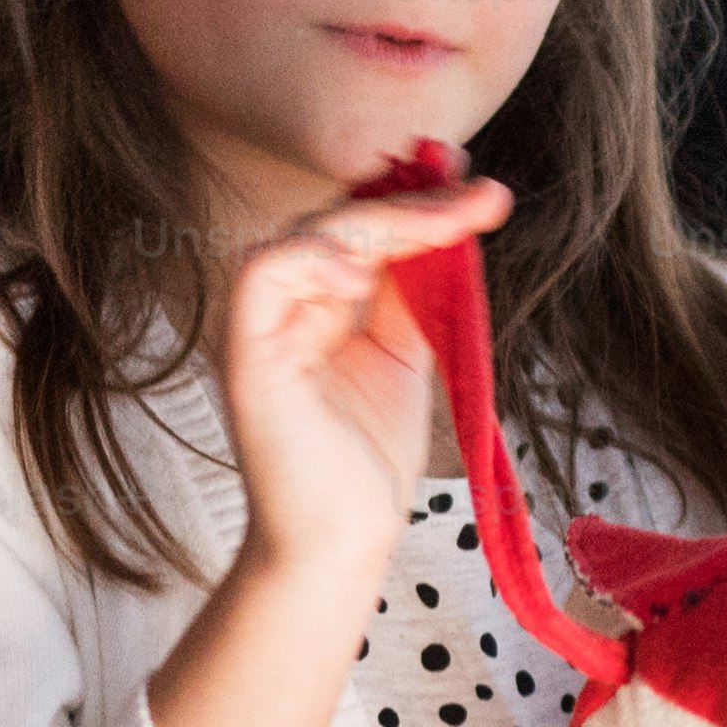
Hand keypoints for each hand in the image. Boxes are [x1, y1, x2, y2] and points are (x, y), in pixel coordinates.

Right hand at [209, 172, 509, 594]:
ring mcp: (263, 325)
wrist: (342, 542)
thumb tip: (453, 221)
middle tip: (480, 193)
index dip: (413, 197)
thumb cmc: (368, 463)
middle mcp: (288, 305)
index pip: (362, 228)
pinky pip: (263, 274)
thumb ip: (418, 295)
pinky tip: (364, 274)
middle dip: (414, 199)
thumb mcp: (408, 358)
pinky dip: (313, 259)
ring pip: (307, 233)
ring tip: (445, 224)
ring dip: (380, 220)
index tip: (475, 183)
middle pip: (341, 222)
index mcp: (322, 304)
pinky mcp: (246, 352)